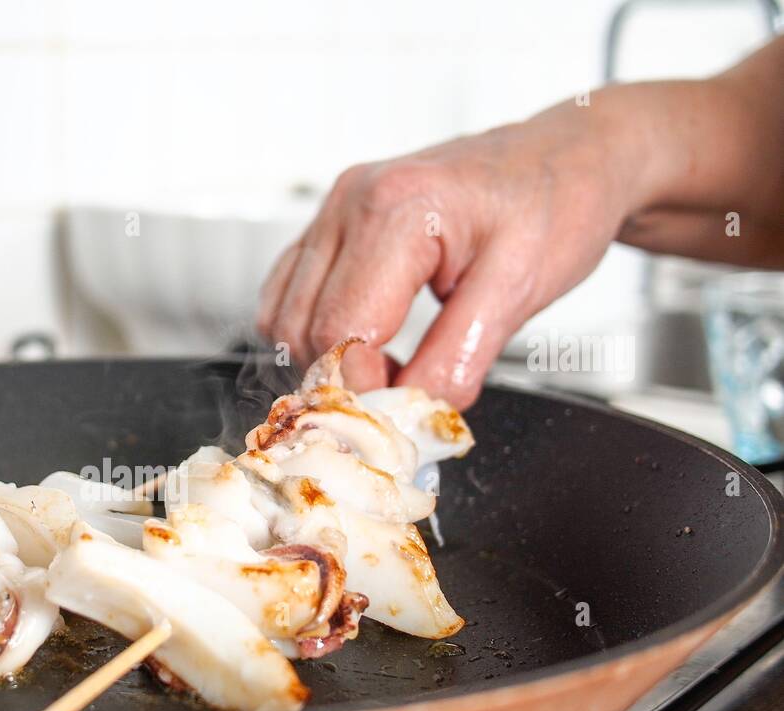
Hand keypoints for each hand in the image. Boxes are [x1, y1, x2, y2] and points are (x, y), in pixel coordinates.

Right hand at [255, 100, 642, 408]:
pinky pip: (289, 295)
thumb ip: (458, 358)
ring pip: (283, 317)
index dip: (363, 387)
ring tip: (387, 364)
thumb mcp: (522, 290)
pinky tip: (367, 337)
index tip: (401, 413)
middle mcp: (350, 201)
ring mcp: (333, 209)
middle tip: (401, 393)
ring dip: (324, 357)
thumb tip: (407, 414)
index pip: (339, 329)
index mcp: (396, 208)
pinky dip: (315, 330)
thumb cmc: (555, 206)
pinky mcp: (329, 223)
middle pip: (302, 328)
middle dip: (343, 376)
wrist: (567, 156)